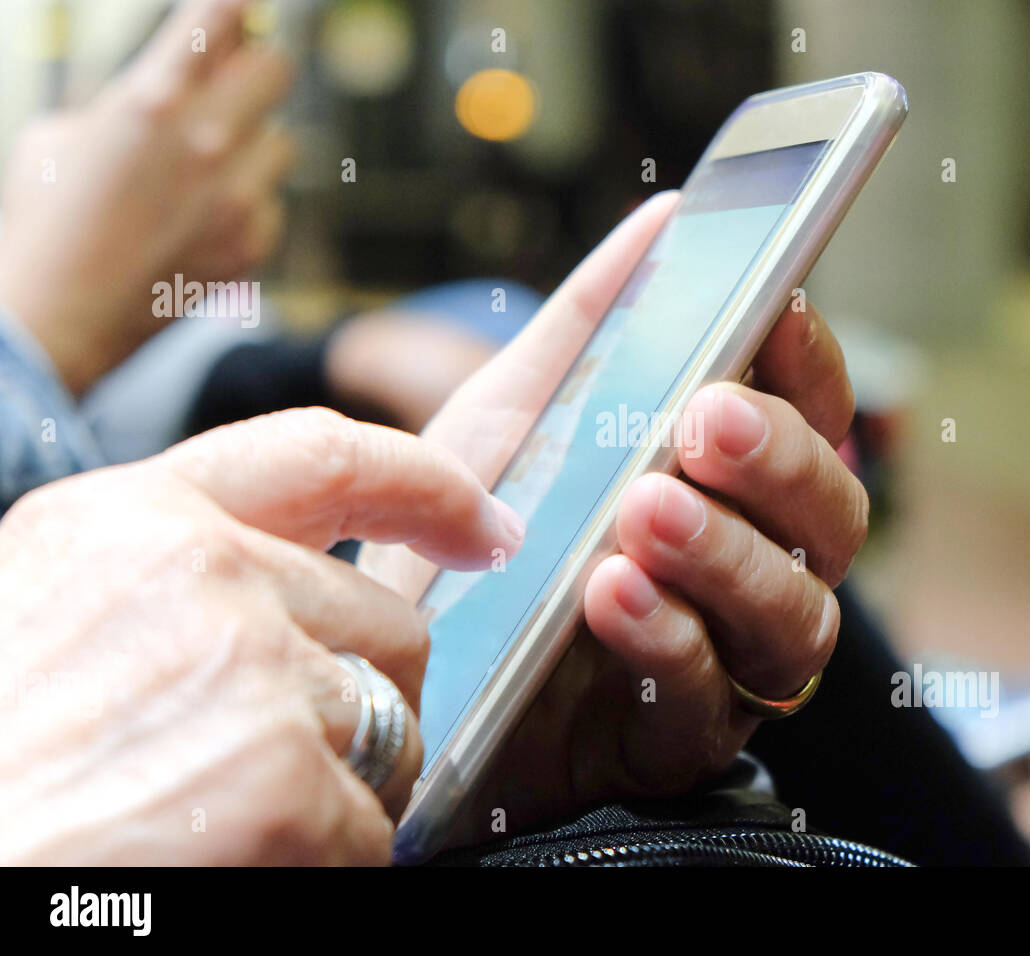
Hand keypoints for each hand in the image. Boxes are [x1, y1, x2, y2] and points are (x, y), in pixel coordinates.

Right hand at [0, 0, 293, 394]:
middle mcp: (207, 140)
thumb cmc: (48, 218)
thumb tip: (182, 72)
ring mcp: (238, 196)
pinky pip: (273, 204)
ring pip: (282, 143)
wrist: (61, 314)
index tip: (242, 7)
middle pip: (277, 69)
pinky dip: (249, 207)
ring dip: (253, 148)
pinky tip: (204, 224)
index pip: (221, 16)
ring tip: (207, 174)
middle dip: (254, 74)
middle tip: (233, 89)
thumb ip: (134, 95)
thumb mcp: (67, 132)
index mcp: (152, 97)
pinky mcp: (254, 243)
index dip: (235, 7)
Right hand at [0, 408, 522, 863]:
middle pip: (383, 620)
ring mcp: (249, 672)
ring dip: (340, 783)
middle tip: (267, 763)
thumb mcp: (50, 615)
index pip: (325, 453)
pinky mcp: (283, 784)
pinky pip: (371, 824)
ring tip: (220, 817)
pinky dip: (323, 859)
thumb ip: (174, 578)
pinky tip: (227, 866)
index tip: (483, 520)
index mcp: (129, 521)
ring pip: (390, 722)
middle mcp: (198, 574)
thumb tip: (303, 584)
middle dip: (360, 696)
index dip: (427, 483)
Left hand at [358, 193, 868, 844]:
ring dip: (728, 553)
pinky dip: (668, 637)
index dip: (809, 364)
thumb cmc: (478, 534)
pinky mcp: (680, 740)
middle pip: (830, 513)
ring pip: (795, 610)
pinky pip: (711, 699)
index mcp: (731, 485)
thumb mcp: (519, 412)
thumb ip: (593, 325)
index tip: (777, 309)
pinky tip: (611, 592)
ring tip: (647, 508)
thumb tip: (666, 219)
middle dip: (779, 459)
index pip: (813, 414)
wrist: (397, 664)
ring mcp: (727, 656)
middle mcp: (753, 564)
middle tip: (706, 420)